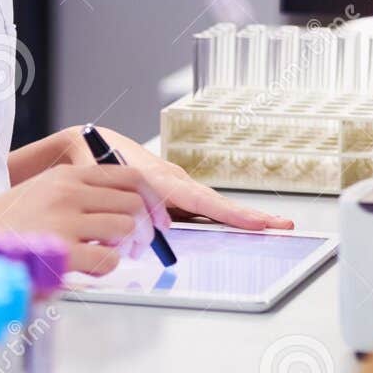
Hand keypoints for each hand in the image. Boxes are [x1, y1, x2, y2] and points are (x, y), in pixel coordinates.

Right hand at [0, 163, 170, 275]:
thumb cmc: (5, 227)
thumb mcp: (42, 194)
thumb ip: (80, 196)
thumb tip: (130, 214)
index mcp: (65, 174)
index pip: (129, 176)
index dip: (152, 199)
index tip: (161, 219)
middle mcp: (68, 192)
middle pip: (134, 205)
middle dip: (145, 229)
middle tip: (139, 247)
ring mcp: (65, 220)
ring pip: (125, 231)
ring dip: (124, 249)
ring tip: (106, 256)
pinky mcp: (61, 251)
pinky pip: (108, 260)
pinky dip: (104, 268)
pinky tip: (84, 268)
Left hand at [61, 125, 293, 231]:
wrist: (88, 142)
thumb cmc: (91, 160)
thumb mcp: (100, 180)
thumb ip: (122, 201)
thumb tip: (151, 225)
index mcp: (160, 178)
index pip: (201, 201)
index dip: (229, 214)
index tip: (257, 224)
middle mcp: (175, 181)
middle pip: (217, 203)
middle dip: (251, 216)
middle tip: (284, 226)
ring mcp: (177, 187)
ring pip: (213, 207)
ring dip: (244, 218)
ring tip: (275, 227)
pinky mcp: (174, 195)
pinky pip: (202, 210)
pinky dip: (226, 220)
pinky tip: (248, 229)